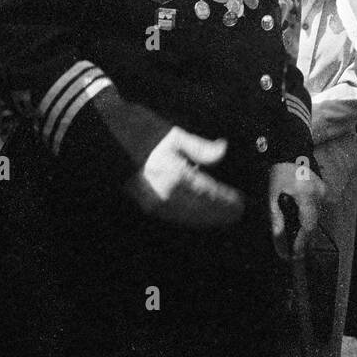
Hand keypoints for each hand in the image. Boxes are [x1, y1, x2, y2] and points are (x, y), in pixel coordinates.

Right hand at [129, 127, 243, 227]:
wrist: (116, 147)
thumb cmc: (147, 139)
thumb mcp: (175, 137)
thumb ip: (200, 147)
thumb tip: (223, 150)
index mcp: (175, 175)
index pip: (208, 192)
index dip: (225, 199)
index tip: (240, 202)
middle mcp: (167, 194)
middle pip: (202, 208)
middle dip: (221, 212)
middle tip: (238, 213)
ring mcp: (157, 203)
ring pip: (190, 216)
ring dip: (210, 218)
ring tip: (225, 217)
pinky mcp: (150, 207)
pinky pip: (177, 217)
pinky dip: (194, 219)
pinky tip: (204, 217)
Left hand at [269, 160, 325, 258]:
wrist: (287, 151)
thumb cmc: (278, 172)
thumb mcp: (272, 197)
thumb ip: (276, 221)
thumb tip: (280, 242)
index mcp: (306, 195)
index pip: (308, 226)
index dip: (301, 243)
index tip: (293, 256)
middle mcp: (319, 194)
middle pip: (313, 224)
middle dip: (303, 240)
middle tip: (293, 254)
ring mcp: (322, 191)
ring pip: (315, 218)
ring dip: (305, 231)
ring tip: (295, 244)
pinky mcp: (321, 189)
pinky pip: (315, 209)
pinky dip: (307, 219)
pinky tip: (299, 226)